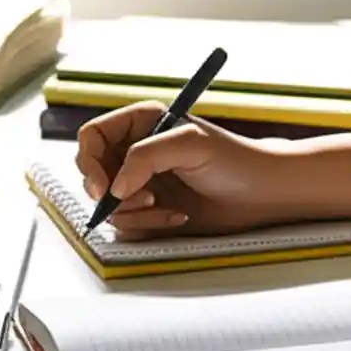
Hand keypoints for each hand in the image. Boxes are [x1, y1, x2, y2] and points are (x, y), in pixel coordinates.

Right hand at [74, 101, 294, 239]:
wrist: (261, 193)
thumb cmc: (234, 160)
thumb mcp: (189, 144)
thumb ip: (145, 158)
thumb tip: (114, 189)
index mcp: (139, 124)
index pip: (91, 138)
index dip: (89, 163)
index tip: (104, 188)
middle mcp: (133, 152)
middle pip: (92, 175)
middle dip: (111, 194)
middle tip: (143, 200)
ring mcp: (139, 183)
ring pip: (108, 205)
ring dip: (134, 213)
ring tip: (166, 208)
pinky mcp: (149, 210)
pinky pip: (127, 224)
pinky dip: (148, 226)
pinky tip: (176, 217)